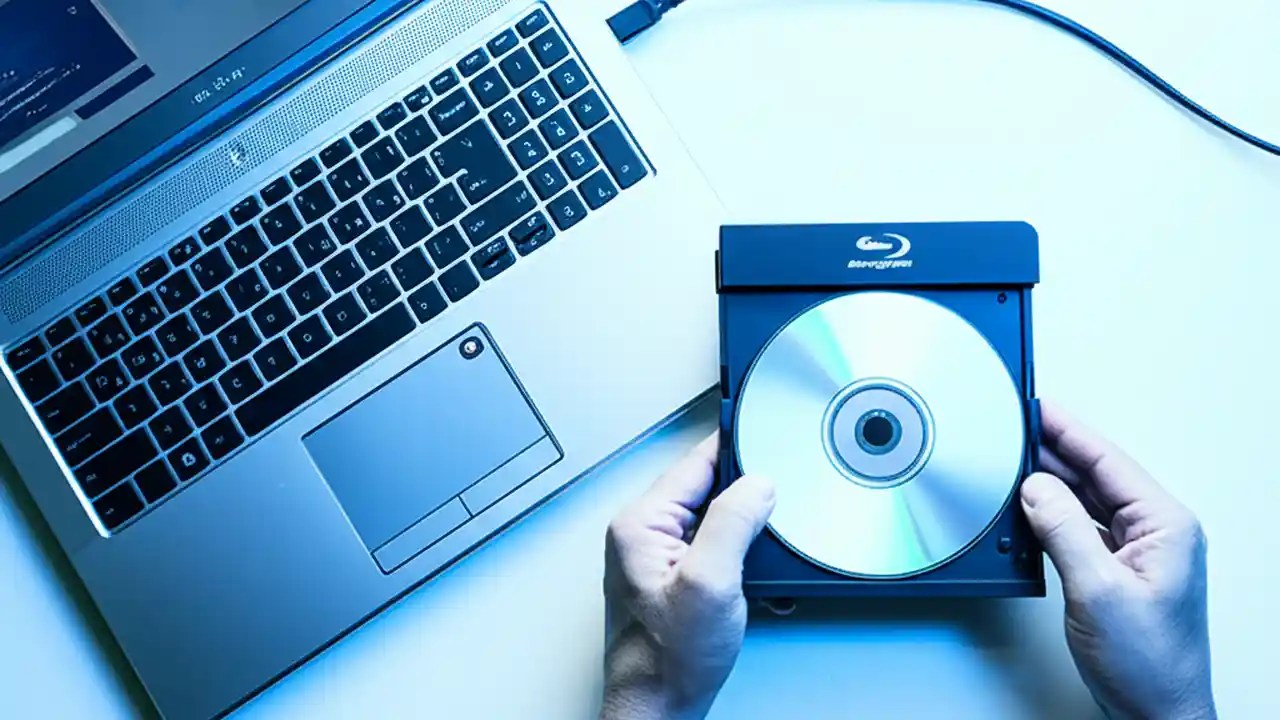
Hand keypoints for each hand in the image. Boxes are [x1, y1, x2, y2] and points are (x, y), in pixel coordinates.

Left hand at [600, 434, 775, 719]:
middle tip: (776, 514)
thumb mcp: (710, 582)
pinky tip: (755, 584)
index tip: (767, 435)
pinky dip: (743, 562)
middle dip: (748, 500)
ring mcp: (658, 559)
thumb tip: (757, 483)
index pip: (695, 463)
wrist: (657, 710)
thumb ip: (733, 523)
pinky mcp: (675, 581)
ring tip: (763, 559)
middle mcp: (644, 536)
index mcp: (642, 523)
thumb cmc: (665, 660)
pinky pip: (716, 552)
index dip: (737, 449)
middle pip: (709, 490)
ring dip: (749, 537)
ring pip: (717, 522)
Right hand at [1021, 402, 1215, 719]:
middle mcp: (1156, 533)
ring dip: (1049, 485)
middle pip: (1095, 476)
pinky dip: (1052, 516)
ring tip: (1011, 465)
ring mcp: (1138, 553)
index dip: (1067, 431)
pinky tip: (1028, 511)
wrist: (1156, 713)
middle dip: (1052, 453)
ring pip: (1086, 501)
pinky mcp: (1118, 572)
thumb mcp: (1096, 587)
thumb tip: (1035, 486)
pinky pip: (1081, 527)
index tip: (1036, 408)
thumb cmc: (1148, 663)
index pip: (1108, 461)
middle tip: (1010, 431)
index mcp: (1166, 524)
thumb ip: (1062, 529)